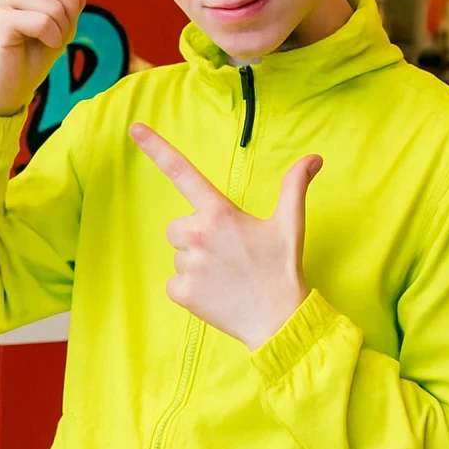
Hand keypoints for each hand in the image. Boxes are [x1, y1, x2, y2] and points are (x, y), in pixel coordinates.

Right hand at [0, 0, 96, 115]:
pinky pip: (45, 22)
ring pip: (53, 4)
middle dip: (69, 9)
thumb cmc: (28, 55)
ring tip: (44, 42)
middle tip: (60, 31)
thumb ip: (66, 4)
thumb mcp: (58, 26)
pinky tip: (39, 47)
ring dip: (60, 29)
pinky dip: (52, 39)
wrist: (5, 87)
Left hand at [129, 124, 321, 351]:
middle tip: (227, 254)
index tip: (133, 128)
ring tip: (225, 276)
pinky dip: (190, 288)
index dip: (156, 148)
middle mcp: (198, 234)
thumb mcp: (290, 223)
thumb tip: (315, 158)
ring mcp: (187, 265)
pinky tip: (215, 293)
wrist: (279, 320)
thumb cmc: (282, 269)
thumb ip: (295, 185)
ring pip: (179, 255)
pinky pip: (174, 283)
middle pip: (178, 226)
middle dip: (196, 237)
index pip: (183, 172)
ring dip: (196, 263)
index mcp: (219, 213)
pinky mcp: (181, 292)